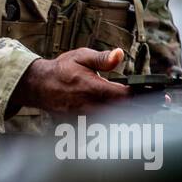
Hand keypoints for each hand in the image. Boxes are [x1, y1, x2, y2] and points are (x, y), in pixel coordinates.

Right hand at [11, 47, 130, 113]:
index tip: (140, 90)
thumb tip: (119, 54)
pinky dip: (109, 123)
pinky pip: (100, 127)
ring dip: (122, 116)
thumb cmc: (62, 69)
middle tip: (141, 102)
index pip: (122, 95)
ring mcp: (83, 117)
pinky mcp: (80, 124)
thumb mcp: (81, 56)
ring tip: (131, 111)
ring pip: (111, 121)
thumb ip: (102, 58)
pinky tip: (114, 117)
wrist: (39, 85)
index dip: (134, 94)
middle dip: (133, 107)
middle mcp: (88, 105)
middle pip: (120, 112)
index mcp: (92, 87)